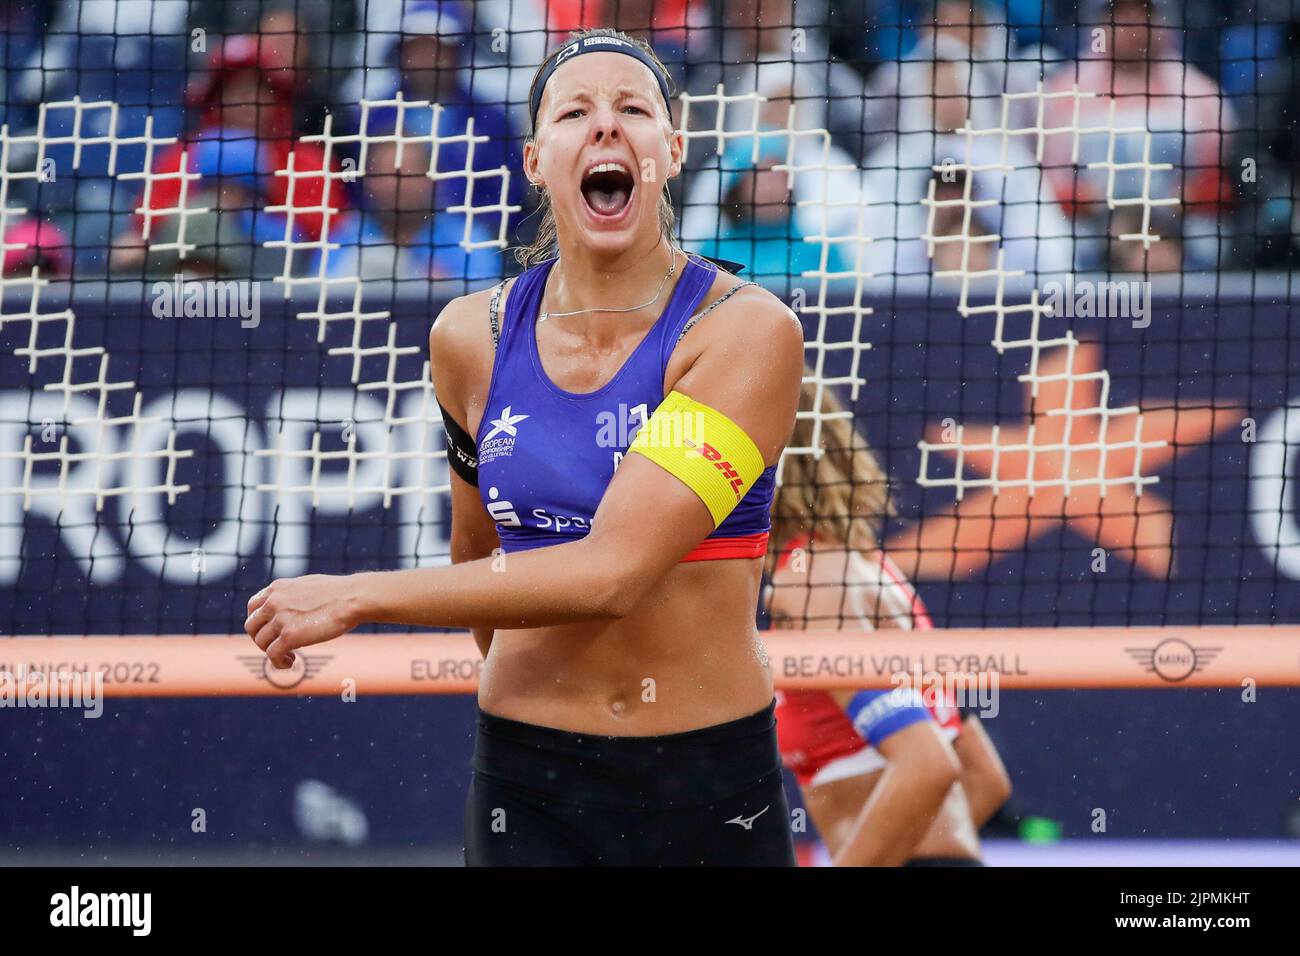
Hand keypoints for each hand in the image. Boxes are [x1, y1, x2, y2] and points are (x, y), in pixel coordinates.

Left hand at [244, 574, 365, 668]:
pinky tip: (291, 662)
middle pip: (252, 626)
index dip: (259, 622)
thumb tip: (291, 607)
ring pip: (261, 642)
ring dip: (271, 652)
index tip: (270, 631)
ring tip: (289, 655)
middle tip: (278, 645)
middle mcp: (273, 602)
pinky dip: (278, 662)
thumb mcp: (307, 586)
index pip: (253, 607)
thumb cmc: (338, 592)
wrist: (353, 598)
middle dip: (262, 639)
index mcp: (277, 588)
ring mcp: (280, 619)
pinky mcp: (289, 636)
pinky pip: (272, 655)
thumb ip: (292, 595)